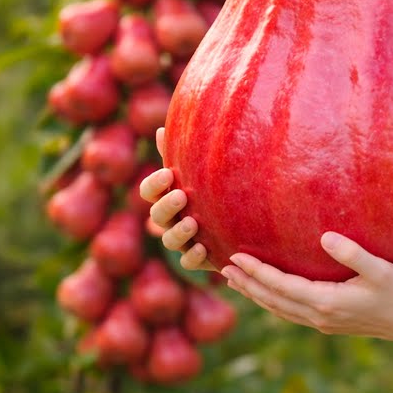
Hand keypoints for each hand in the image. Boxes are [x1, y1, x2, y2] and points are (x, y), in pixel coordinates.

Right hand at [138, 127, 214, 270]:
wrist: (243, 225)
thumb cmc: (217, 191)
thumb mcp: (203, 172)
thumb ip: (183, 154)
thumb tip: (161, 129)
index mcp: (169, 197)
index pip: (149, 191)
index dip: (154, 184)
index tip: (169, 173)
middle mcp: (171, 220)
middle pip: (157, 216)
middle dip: (167, 205)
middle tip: (181, 195)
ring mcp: (183, 242)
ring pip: (169, 240)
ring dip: (178, 231)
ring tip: (192, 222)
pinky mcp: (199, 259)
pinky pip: (188, 262)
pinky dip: (192, 256)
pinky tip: (202, 247)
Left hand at [221, 232, 392, 340]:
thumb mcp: (380, 270)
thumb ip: (352, 253)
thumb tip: (325, 237)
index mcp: (327, 301)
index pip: (281, 285)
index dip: (257, 271)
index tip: (236, 257)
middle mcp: (319, 315)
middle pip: (273, 300)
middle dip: (247, 284)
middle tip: (222, 268)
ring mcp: (322, 323)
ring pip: (279, 309)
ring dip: (256, 295)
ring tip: (236, 282)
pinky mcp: (328, 324)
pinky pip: (290, 313)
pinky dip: (272, 303)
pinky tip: (268, 296)